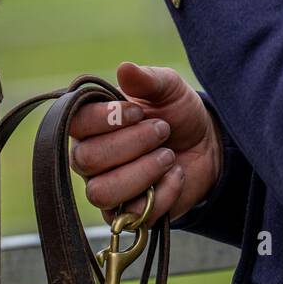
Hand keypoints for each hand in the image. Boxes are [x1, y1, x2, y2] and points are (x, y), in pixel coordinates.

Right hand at [69, 63, 222, 223]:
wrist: (208, 144)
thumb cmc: (177, 112)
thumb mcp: (168, 87)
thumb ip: (147, 79)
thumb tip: (124, 68)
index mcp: (92, 123)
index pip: (75, 125)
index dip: (105, 119)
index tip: (138, 111)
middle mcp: (91, 157)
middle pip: (86, 159)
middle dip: (132, 143)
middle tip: (162, 130)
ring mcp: (107, 189)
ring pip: (101, 192)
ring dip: (142, 171)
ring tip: (168, 155)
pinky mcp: (129, 215)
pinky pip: (133, 214)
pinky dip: (163, 192)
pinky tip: (176, 174)